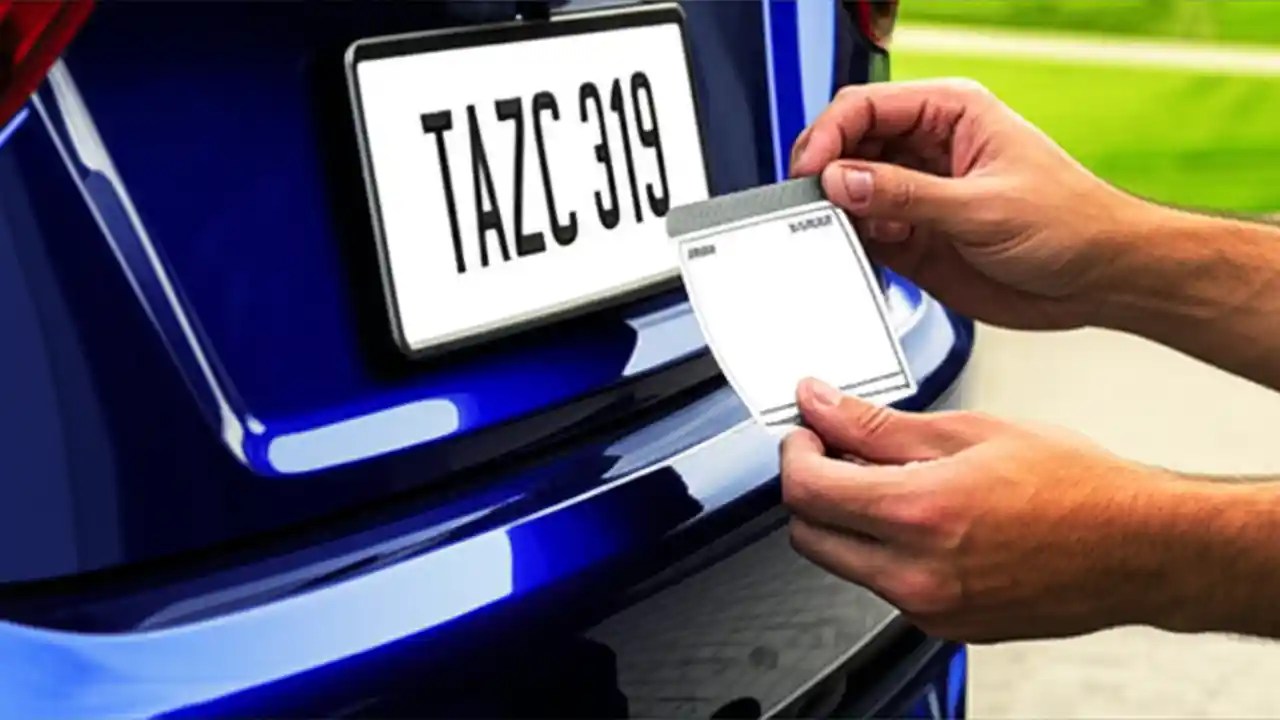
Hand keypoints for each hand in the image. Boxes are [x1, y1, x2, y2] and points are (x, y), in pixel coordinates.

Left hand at [780, 378, 1195, 642]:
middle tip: (838, 452)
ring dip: (847, 521)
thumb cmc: (1076, 486)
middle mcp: (917, 573)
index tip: (806, 433)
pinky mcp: (946, 627)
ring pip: (844, 562)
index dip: (794, 453)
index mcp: (920, 514)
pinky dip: (884, 550)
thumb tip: (821, 404)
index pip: (805, 491)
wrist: (1140, 549)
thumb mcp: (971, 430)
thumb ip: (879, 423)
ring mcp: (930, 608)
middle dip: (811, 488)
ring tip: (894, 480)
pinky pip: (884, 586)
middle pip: (808, 535)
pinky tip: (924, 518)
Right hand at [791, 79, 1152, 330]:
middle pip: (849, 146)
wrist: (1098, 279)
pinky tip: (858, 255)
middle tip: (811, 206)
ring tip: (839, 234)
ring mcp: (918, 195)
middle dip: (825, 174)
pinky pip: (864, 235)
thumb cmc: (1071, 224)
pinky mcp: (915, 238)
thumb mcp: (983, 208)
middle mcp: (928, 150)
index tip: (811, 172)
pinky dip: (852, 246)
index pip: (866, 108)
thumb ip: (906, 195)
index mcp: (951, 115)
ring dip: (838, 214)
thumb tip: (842, 181)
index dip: (829, 135)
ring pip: (850, 192)